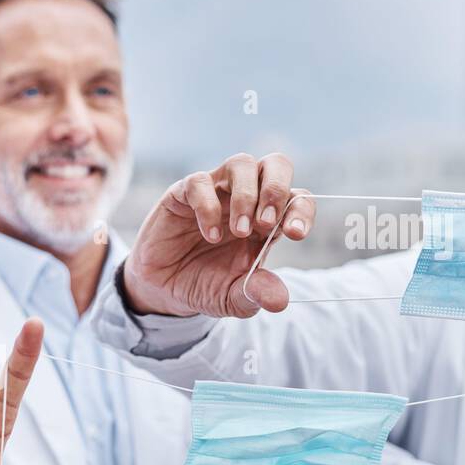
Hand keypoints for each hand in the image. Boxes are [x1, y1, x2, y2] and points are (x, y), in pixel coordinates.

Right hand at [122, 152, 315, 317]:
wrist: (163, 289)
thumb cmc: (204, 286)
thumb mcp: (232, 298)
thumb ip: (255, 295)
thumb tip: (280, 300)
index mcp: (267, 221)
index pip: (296, 199)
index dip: (301, 210)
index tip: (295, 234)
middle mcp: (245, 199)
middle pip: (274, 165)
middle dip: (276, 189)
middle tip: (266, 223)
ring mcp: (215, 192)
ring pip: (242, 164)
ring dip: (246, 195)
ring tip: (240, 231)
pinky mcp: (183, 193)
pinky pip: (200, 182)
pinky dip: (208, 206)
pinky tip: (211, 235)